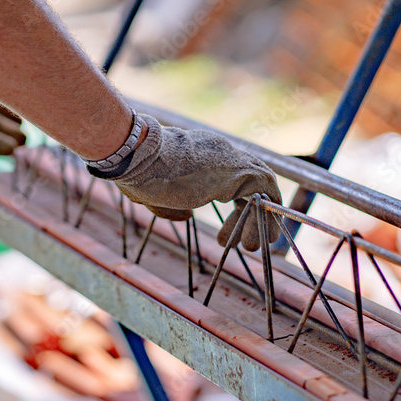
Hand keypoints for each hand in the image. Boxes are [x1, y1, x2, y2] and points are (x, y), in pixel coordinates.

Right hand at [101, 114, 280, 250]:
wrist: (139, 155)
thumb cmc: (137, 172)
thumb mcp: (153, 194)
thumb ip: (172, 205)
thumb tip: (187, 215)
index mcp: (203, 154)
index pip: (232, 179)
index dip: (235, 207)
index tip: (225, 234)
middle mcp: (222, 154)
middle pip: (252, 184)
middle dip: (253, 216)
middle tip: (244, 243)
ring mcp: (233, 160)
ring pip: (263, 189)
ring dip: (260, 221)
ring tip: (247, 246)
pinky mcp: (240, 171)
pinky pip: (263, 195)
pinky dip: (260, 218)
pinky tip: (245, 239)